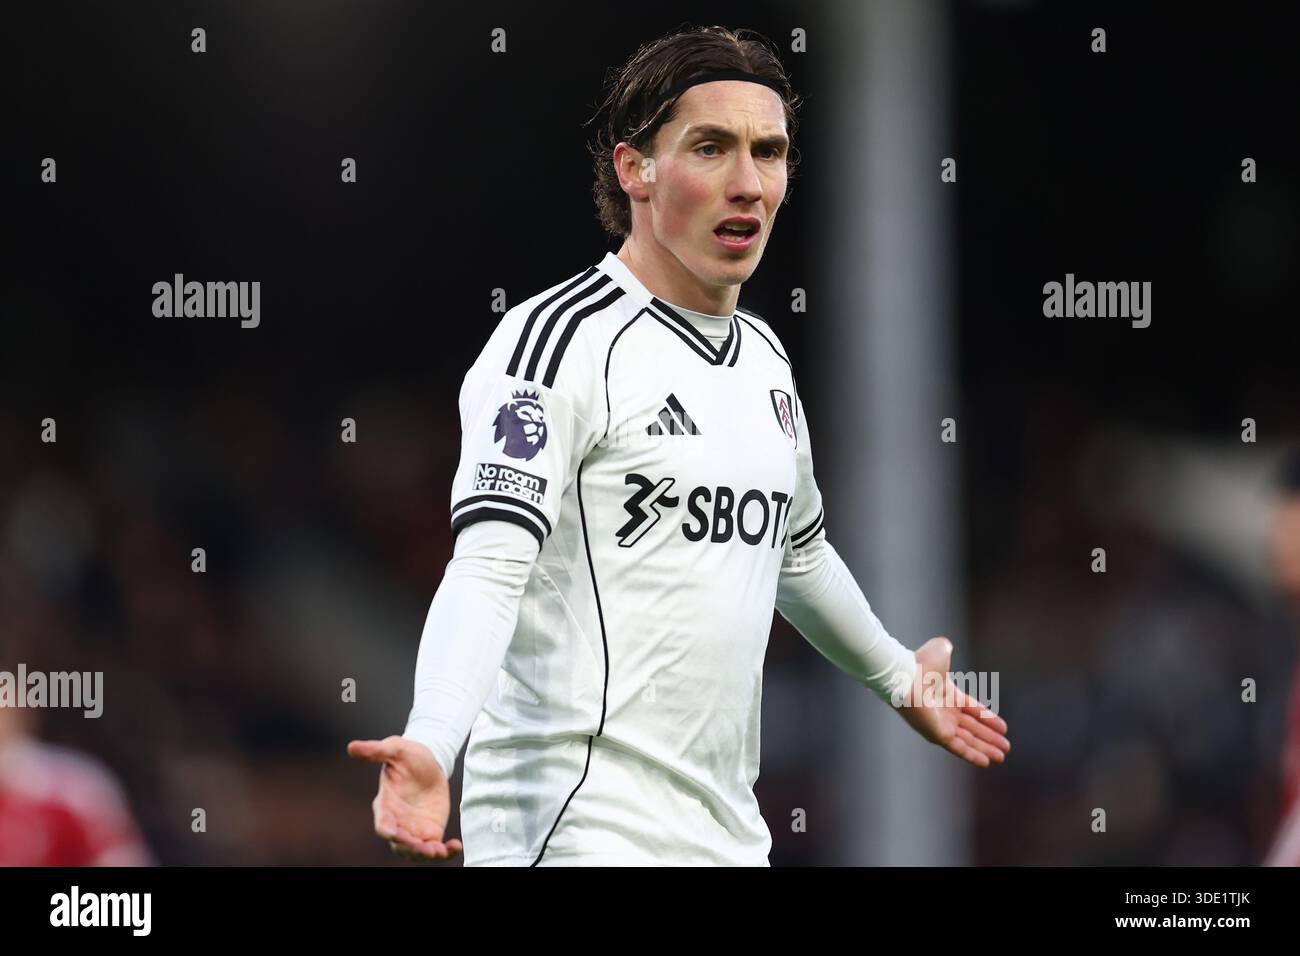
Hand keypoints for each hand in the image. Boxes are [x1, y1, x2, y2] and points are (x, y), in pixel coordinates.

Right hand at [346, 735, 462, 861]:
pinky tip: (456, 846)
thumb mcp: (395, 749)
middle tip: (426, 848)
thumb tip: (351, 747)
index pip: (383, 823)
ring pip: (416, 851)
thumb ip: (376, 751)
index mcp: (385, 805)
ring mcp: (413, 829)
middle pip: (400, 844)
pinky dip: (445, 853)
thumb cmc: (408, 755)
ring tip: (440, 852)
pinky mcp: (430, 831)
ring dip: (426, 855)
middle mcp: (397, 822)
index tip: (395, 834)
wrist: (429, 762)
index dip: (388, 830)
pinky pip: (436, 848)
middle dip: (411, 848)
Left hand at [892, 637, 1010, 767]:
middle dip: (989, 738)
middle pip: (971, 728)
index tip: (1004, 728)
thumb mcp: (940, 651)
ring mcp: (939, 724)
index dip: (988, 719)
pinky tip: (986, 762)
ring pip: (967, 740)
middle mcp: (943, 711)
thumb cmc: (921, 663)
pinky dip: (972, 755)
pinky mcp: (936, 734)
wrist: (906, 676)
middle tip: (1006, 747)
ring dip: (984, 748)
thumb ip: (945, 649)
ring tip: (1001, 756)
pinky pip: (957, 747)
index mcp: (947, 693)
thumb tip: (946, 645)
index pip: (971, 709)